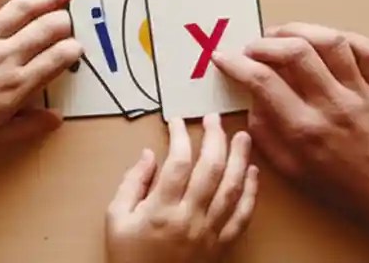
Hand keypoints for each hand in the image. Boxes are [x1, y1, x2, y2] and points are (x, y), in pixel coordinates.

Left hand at [0, 0, 83, 143]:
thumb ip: (30, 126)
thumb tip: (57, 118)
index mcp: (16, 86)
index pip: (58, 59)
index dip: (74, 49)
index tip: (77, 46)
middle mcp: (5, 57)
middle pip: (47, 28)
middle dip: (66, 19)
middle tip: (71, 16)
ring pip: (24, 7)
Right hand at [106, 115, 258, 262]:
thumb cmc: (129, 260)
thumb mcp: (116, 220)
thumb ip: (131, 184)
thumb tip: (148, 155)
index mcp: (161, 210)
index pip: (178, 162)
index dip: (180, 136)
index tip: (178, 122)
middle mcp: (189, 219)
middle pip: (210, 169)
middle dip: (215, 138)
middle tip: (214, 119)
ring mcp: (209, 233)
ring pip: (231, 189)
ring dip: (239, 159)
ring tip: (242, 136)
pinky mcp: (221, 246)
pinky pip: (242, 217)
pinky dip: (251, 193)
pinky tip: (252, 173)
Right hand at [212, 24, 368, 236]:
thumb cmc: (341, 188)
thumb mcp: (292, 171)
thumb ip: (266, 134)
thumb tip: (252, 101)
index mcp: (305, 129)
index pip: (263, 82)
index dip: (236, 64)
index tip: (223, 58)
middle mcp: (332, 105)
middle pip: (295, 52)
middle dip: (265, 42)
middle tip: (251, 47)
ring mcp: (359, 92)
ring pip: (330, 41)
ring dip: (300, 30)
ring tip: (282, 35)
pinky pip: (366, 48)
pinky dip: (344, 37)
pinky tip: (324, 42)